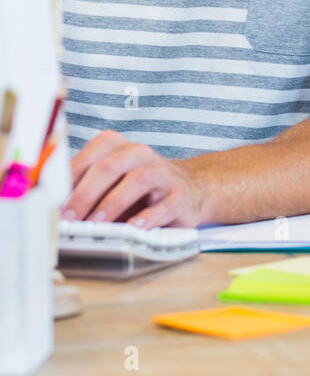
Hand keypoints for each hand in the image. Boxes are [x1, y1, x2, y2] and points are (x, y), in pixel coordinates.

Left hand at [62, 130, 205, 227]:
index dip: (71, 178)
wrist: (189, 189)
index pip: (91, 156)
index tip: (55, 202)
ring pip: (138, 179)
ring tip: (97, 223)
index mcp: (119, 147)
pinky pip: (164, 205)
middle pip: (110, 166)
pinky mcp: (179, 195)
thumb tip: (58, 211)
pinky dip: (148, 217)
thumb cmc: (140, 189)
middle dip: (86, 193)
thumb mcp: (112, 182)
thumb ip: (88, 189)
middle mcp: (141, 154)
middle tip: (70, 217)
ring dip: (113, 203)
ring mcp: (163, 173)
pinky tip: (133, 228)